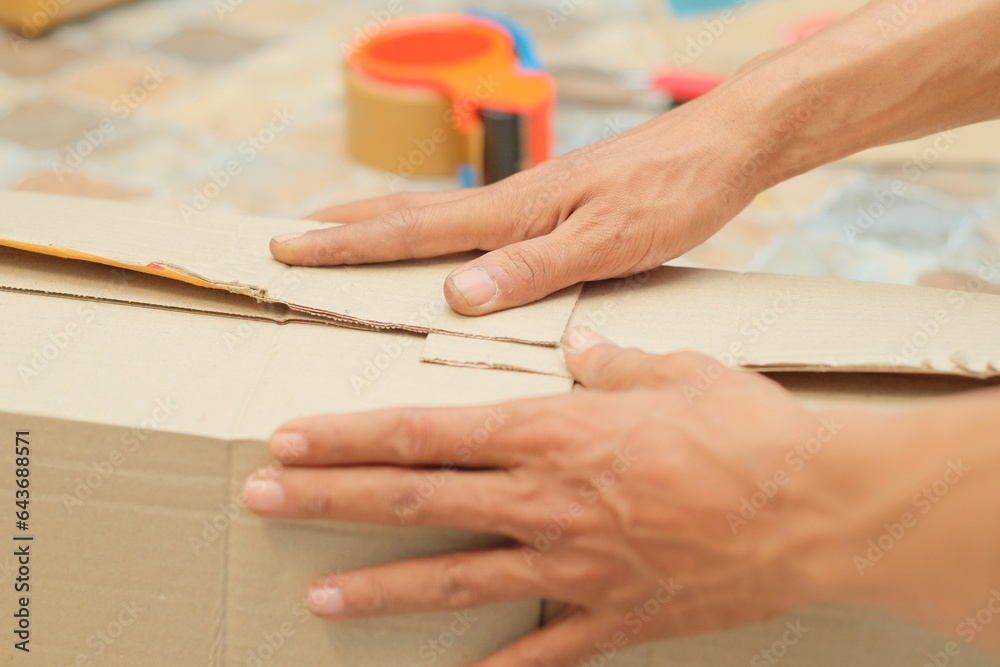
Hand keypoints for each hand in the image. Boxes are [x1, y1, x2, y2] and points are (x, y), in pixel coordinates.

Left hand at [242, 328, 866, 664]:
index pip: (426, 432)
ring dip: (381, 584)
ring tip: (320, 593)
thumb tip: (581, 349)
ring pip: (455, 577)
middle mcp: (547, 502)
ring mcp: (575, 568)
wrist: (820, 512)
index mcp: (554, 434)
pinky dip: (497, 665)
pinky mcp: (615, 617)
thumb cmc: (749, 430)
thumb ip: (614, 361)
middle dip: (330, 498)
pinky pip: (542, 650)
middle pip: (415, 498)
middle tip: (262, 497)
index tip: (292, 437)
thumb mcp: (677, 369)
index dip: (351, 436)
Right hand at [268, 92, 765, 315]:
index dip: (347, 245)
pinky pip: (475, 224)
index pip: (411, 231)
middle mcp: (512, 204)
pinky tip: (441, 245)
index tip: (290, 250)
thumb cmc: (672, 191)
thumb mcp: (610, 241)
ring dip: (381, 225)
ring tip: (342, 233)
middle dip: (345, 229)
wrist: (722, 148)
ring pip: (437, 216)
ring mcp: (531, 203)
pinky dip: (434, 232)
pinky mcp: (554, 208)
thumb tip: (456, 294)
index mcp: (514, 213)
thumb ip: (535, 268)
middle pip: (409, 214)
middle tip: (288, 239)